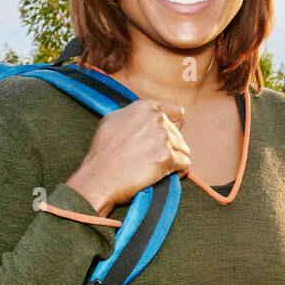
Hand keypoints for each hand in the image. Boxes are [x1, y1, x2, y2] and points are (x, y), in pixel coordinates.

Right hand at [66, 99, 189, 215]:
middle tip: (156, 156)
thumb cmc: (102, 152)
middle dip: (171, 144)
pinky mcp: (167, 157)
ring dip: (176, 158)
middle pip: (178, 132)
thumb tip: (145, 116)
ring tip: (162, 167)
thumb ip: (132, 114)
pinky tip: (168, 174)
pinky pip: (185, 164)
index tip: (169, 134)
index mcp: (143, 107)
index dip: (174, 124)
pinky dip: (180, 171)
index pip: (175, 110)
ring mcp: (163, 138)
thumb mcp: (111, 120)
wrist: (99, 177)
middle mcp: (155, 119)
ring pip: (183, 148)